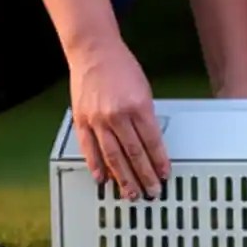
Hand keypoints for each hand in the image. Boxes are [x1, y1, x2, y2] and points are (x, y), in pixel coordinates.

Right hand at [68, 40, 169, 199]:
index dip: (159, 162)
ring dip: (123, 178)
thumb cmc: (122, 68)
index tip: (164, 175)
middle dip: (145, 176)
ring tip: (131, 193)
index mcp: (139, 107)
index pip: (153, 142)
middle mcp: (118, 116)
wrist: (94, 52)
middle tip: (152, 192)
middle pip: (134, 154)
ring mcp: (98, 119)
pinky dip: (96, 165)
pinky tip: (102, 179)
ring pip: (113, 156)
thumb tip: (150, 143)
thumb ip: (146, 117)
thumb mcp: (145, 91)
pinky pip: (89, 148)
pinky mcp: (82, 120)